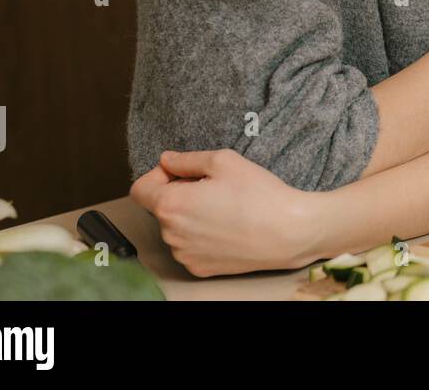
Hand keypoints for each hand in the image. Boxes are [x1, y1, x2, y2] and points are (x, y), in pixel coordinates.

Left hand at [130, 149, 318, 276]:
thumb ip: (186, 159)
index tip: (182, 173)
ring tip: (224, 208)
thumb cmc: (258, 194)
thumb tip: (166, 161)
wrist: (288, 232)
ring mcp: (184, 255)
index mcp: (171, 205)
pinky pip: (190, 247)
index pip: (140, 189)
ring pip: (176, 228)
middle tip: (213, 188)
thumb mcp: (223, 161)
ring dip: (190, 216)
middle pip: (161, 208)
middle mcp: (170, 234)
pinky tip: (227, 227)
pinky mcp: (199, 269)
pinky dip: (201, 236)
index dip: (158, 176)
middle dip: (179, 194)